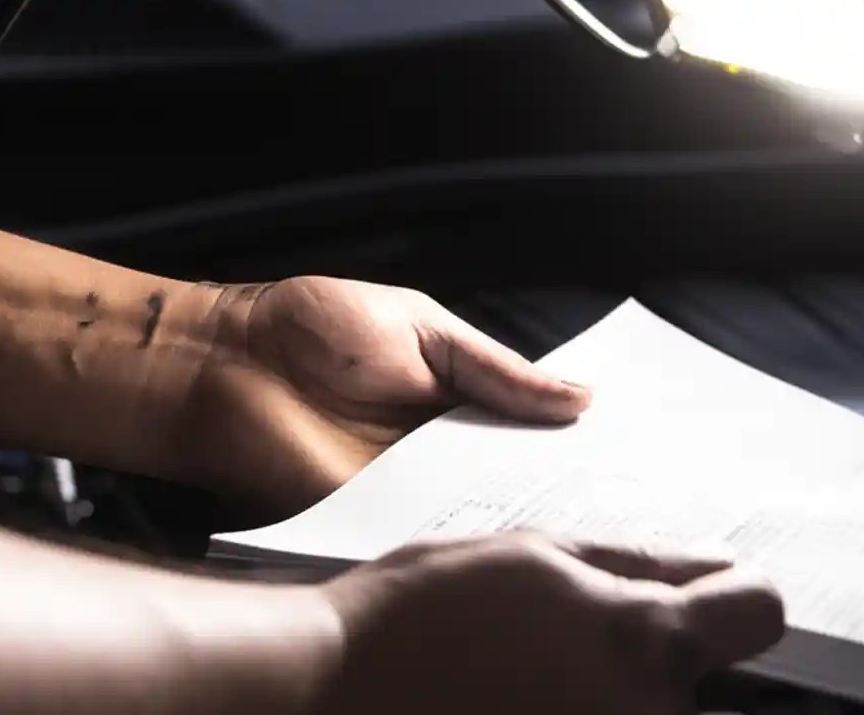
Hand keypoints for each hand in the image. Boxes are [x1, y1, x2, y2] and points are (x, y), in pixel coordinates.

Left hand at [176, 278, 591, 520]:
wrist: (228, 359)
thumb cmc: (320, 328)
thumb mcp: (429, 332)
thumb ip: (499, 371)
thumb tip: (581, 398)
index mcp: (459, 403)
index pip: (531, 432)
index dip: (577, 443)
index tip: (635, 452)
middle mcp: (438, 452)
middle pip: (512, 478)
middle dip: (562, 485)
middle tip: (630, 492)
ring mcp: (405, 488)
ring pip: (476, 511)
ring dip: (520, 513)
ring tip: (588, 515)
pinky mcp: (368, 517)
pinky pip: (424, 533)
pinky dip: (461, 536)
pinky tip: (510, 534)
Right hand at [315, 531, 785, 714]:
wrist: (335, 692)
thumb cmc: (426, 614)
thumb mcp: (537, 554)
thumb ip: (641, 561)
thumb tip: (719, 565)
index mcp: (647, 641)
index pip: (764, 614)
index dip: (737, 597)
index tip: (708, 598)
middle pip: (731, 692)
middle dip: (692, 663)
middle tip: (615, 645)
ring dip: (642, 698)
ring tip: (565, 676)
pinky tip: (546, 699)